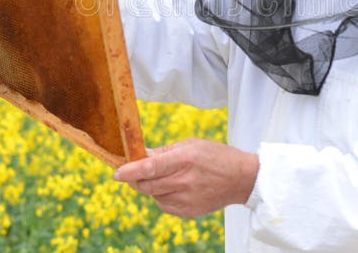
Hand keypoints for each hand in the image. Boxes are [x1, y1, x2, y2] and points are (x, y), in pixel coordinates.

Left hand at [113, 138, 258, 217]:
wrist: (241, 179)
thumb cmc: (215, 156)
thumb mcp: (191, 144)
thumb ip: (163, 152)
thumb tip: (139, 155)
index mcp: (184, 159)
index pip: (149, 167)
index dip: (129, 171)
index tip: (116, 173)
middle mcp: (184, 181)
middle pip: (146, 186)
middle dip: (135, 180)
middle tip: (135, 173)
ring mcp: (187, 199)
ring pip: (153, 196)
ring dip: (152, 187)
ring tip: (168, 177)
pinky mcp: (189, 212)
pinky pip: (164, 206)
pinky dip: (162, 197)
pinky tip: (176, 188)